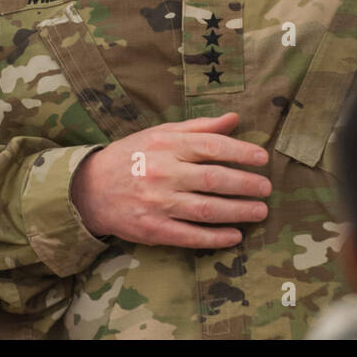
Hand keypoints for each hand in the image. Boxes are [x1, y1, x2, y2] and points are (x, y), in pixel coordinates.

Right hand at [70, 112, 271, 248]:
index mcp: (166, 145)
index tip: (262, 158)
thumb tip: (234, 118)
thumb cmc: (131, 156)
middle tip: (267, 188)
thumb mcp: (160, 133)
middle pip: (213, 179)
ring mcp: (158, 203)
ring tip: (260, 211)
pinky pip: (190, 235)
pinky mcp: (153, 230)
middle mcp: (163, 172)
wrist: (90, 188)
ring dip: (238, 212)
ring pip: (206, 209)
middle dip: (245, 184)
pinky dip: (215, 237)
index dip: (240, 152)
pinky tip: (234, 235)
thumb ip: (198, 127)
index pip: (211, 146)